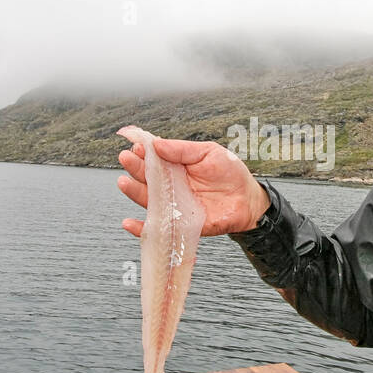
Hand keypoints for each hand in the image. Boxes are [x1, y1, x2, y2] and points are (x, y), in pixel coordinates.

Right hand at [117, 137, 271, 237]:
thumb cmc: (230, 173)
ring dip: (134, 192)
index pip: (154, 160)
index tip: (135, 147)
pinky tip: (129, 223)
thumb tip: (156, 144)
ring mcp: (174, 206)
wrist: (248, 199)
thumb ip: (183, 150)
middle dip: (135, 169)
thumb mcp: (208, 152)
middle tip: (126, 159)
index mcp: (176, 167)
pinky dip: (141, 229)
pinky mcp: (180, 224)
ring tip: (124, 183)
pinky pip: (158, 227)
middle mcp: (171, 187)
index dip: (143, 153)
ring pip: (148, 200)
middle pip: (147, 178)